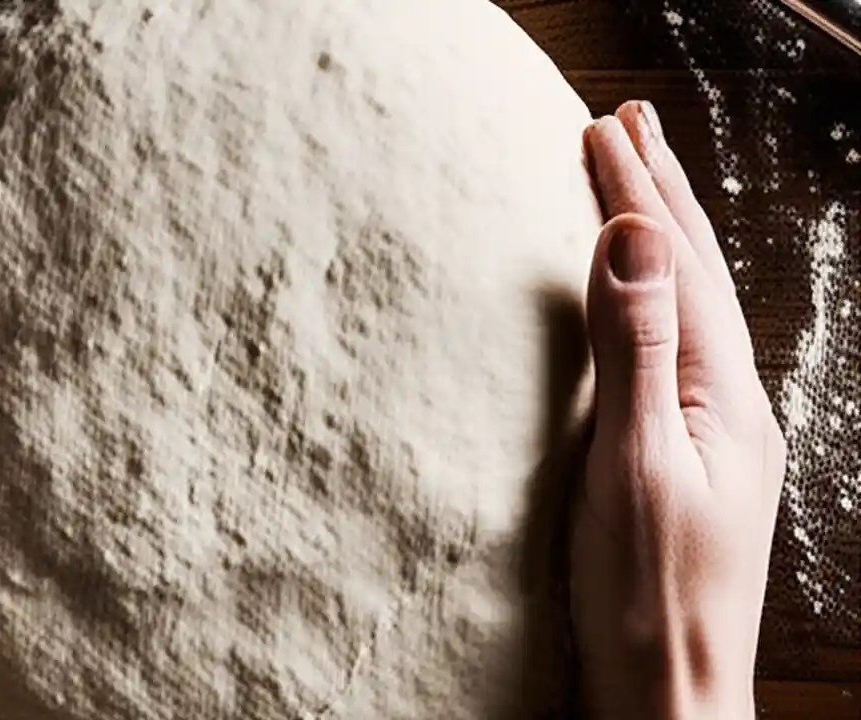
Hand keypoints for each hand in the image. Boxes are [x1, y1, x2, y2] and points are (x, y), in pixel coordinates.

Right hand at [571, 101, 784, 718]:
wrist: (667, 696)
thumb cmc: (644, 594)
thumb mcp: (632, 463)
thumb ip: (635, 348)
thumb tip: (632, 235)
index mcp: (722, 395)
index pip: (673, 266)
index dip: (634, 192)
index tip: (596, 126)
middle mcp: (728, 403)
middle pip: (693, 274)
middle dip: (658, 193)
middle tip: (626, 122)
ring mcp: (710, 432)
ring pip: (686, 308)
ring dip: (657, 237)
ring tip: (634, 187)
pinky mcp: (681, 458)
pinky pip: (671, 348)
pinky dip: (649, 298)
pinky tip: (639, 301)